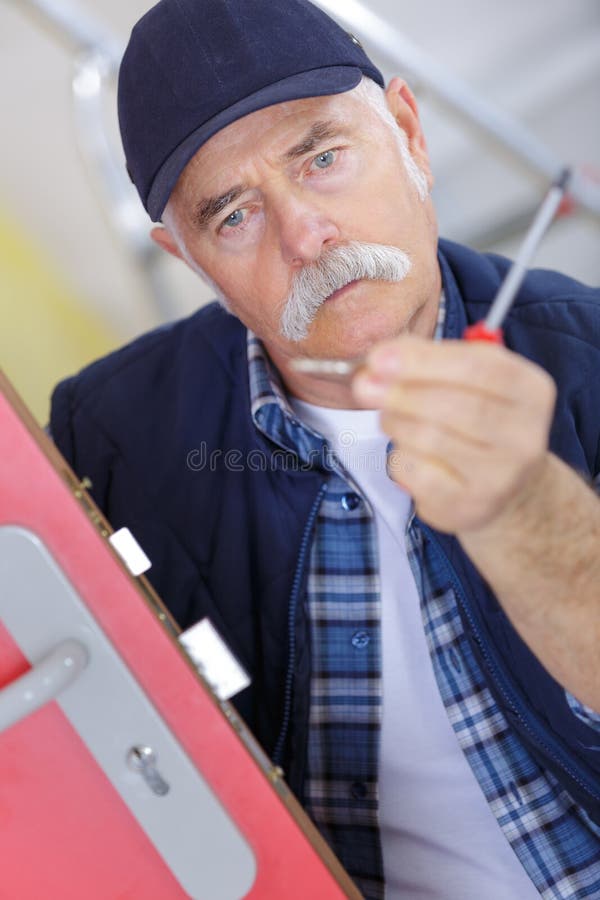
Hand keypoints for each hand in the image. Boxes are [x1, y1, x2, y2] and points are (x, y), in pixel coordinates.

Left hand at [352, 335, 556, 534]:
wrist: (506, 489)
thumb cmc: (478, 421)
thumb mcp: (470, 379)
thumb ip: (429, 359)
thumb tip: (382, 359)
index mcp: (531, 391)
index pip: (478, 368)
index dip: (423, 361)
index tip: (379, 357)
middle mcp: (524, 436)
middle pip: (451, 406)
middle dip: (399, 392)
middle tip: (364, 386)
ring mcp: (500, 476)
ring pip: (428, 438)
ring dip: (394, 422)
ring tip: (390, 417)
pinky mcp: (469, 505)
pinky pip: (416, 472)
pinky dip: (399, 457)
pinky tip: (408, 453)